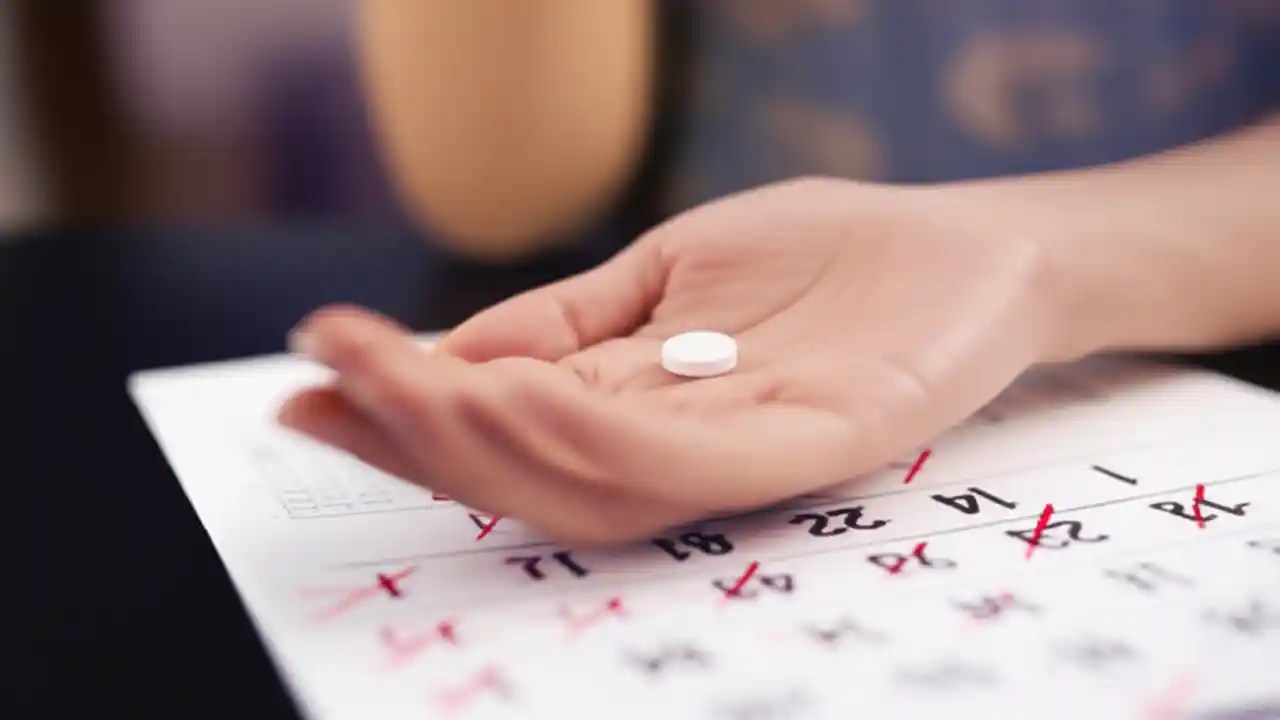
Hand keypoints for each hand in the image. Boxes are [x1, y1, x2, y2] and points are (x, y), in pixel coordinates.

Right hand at [279, 178, 1063, 543]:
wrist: (971, 248)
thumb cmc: (824, 261)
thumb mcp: (669, 274)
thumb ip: (566, 321)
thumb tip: (445, 349)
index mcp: (635, 408)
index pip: (501, 429)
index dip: (399, 415)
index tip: (306, 378)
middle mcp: (675, 448)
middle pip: (527, 472)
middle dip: (418, 434)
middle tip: (334, 380)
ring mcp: (743, 454)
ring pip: (589, 483)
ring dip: (486, 441)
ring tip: (407, 386)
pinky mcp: (814, 444)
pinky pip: (687, 465)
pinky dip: (594, 441)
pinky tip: (519, 396)